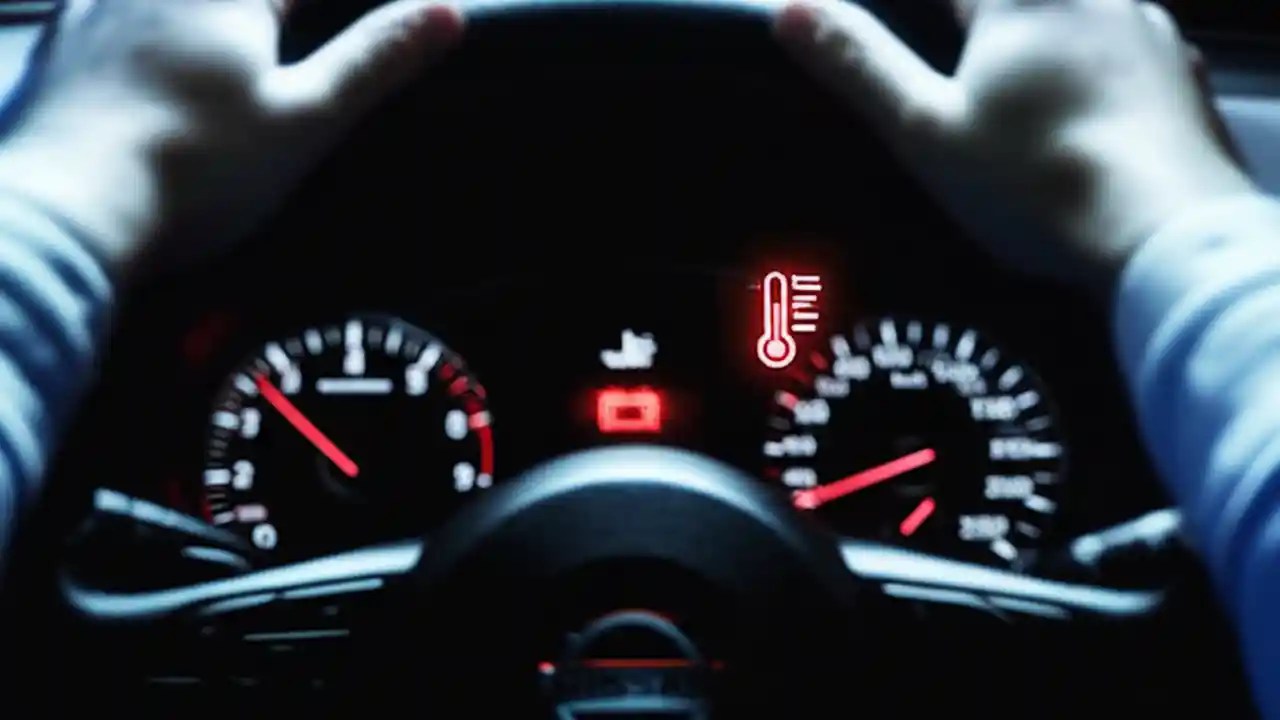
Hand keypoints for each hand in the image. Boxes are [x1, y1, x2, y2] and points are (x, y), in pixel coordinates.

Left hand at [0, 0, 462, 276]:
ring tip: (237, 57)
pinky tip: (152, 55)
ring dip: (217, 22)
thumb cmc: (195, 169)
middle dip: (275, 14)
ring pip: (170, 1)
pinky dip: (145, 23)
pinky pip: (110, 11)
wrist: (69, 212)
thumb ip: (376, 61)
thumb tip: (447, 13)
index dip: (343, 7)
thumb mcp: (306, 120)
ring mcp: (99, 9)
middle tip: (292, 43)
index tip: (389, 13)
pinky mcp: (61, 47)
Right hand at [775, 0, 1259, 297]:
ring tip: (1007, 78)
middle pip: (1006, 1)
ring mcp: (1145, 26)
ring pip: (1074, 8)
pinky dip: (1092, 51)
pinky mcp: (1180, 70)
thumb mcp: (925, 129)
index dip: (910, 9)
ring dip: (1031, 30)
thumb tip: (789, 9)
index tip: (872, 17)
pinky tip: (1080, 95)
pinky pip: (1125, 36)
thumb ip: (858, 64)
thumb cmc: (1035, 184)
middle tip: (951, 61)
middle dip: (973, 20)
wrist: (1169, 236)